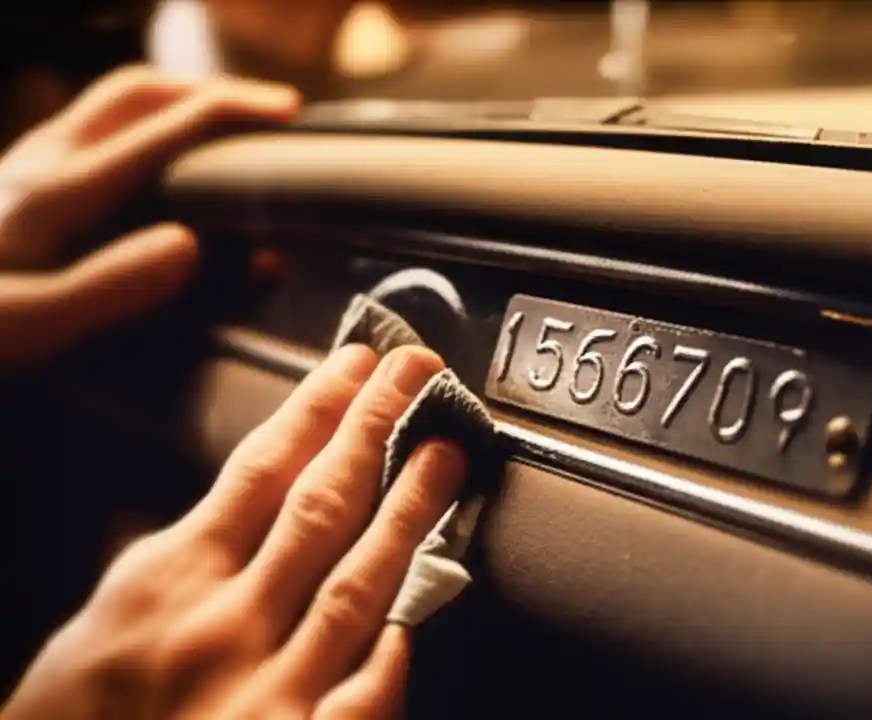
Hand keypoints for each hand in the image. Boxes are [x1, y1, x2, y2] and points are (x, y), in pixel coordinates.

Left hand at [0, 65, 298, 368]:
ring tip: (223, 132)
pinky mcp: (16, 187)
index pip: (161, 130)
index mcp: (57, 193)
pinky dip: (143, 135)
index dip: (231, 114)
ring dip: (174, 106)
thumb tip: (189, 246)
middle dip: (209, 92)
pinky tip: (156, 174)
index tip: (288, 116)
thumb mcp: (28, 325)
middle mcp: (42, 165)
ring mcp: (25, 170)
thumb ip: (110, 286)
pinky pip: (94, 136)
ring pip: (112, 108)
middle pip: (136, 93)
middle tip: (266, 112)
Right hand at [3, 344, 464, 718]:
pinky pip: (365, 696)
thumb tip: (246, 509)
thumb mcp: (104, 627)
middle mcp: (221, 626)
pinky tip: (430, 601)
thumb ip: (177, 568)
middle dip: (376, 429)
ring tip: (446, 452)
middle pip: (319, 505)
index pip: (261, 470)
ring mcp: (264, 693)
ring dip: (410, 510)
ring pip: (358, 583)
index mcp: (168, 582)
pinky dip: (395, 646)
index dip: (318, 409)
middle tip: (421, 374)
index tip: (357, 364)